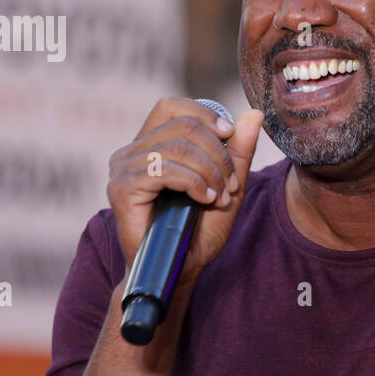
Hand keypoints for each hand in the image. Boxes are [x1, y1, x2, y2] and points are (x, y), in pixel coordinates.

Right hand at [107, 97, 264, 285]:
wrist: (179, 269)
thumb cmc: (198, 230)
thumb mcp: (227, 185)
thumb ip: (239, 151)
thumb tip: (254, 114)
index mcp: (150, 144)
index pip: (172, 106)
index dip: (204, 114)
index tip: (229, 135)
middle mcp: (131, 152)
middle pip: (183, 126)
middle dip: (218, 154)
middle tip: (230, 185)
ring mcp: (122, 169)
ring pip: (177, 148)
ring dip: (209, 172)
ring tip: (218, 197)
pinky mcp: (120, 189)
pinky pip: (164, 170)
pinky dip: (193, 182)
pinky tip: (203, 200)